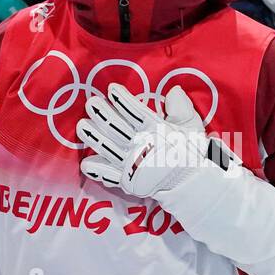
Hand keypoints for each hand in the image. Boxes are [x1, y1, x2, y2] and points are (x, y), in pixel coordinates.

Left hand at [75, 83, 236, 198]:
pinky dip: (98, 170)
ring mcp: (134, 165)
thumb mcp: (192, 128)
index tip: (111, 89)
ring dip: (95, 137)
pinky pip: (110, 175)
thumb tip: (173, 90)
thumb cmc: (189, 153)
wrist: (192, 185)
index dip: (123, 101)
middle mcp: (143, 147)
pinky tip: (86, 163)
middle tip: (90, 103)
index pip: (137, 113)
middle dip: (103, 115)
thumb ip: (181, 109)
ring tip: (81, 126)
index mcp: (157, 131)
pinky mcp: (129, 181)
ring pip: (109, 148)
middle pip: (118, 129)